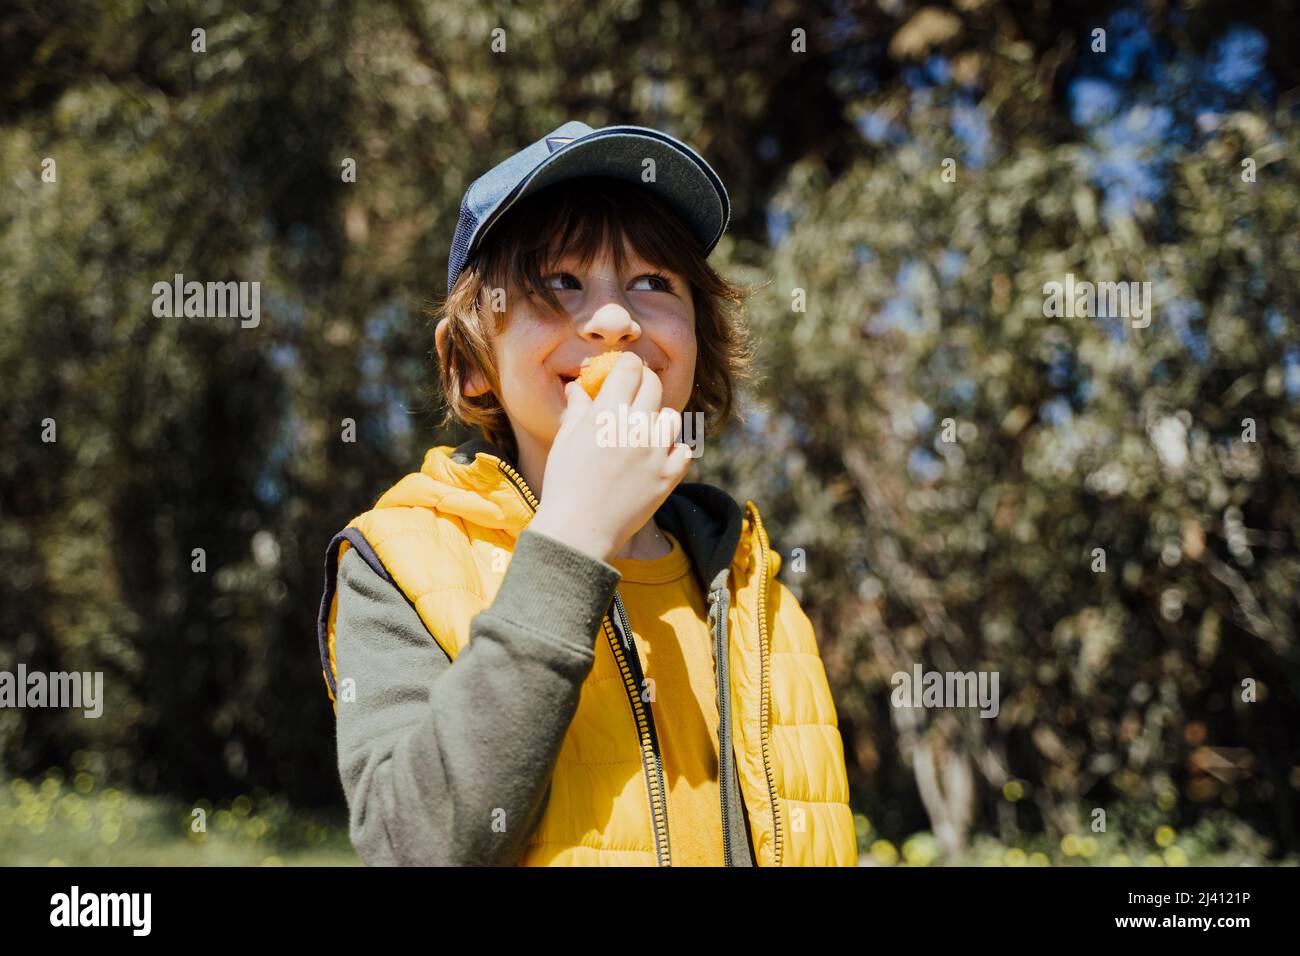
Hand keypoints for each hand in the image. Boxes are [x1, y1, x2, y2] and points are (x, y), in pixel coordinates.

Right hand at [527, 352, 693, 562]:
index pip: (630, 369)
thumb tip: (578, 388)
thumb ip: (577, 409)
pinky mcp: (669, 476)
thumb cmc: (564, 484)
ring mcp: (656, 452)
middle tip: (636, 392)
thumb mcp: (565, 441)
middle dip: (645, 383)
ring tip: (644, 430)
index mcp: (606, 414)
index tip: (624, 370)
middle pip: (653, 385)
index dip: (628, 365)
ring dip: (659, 418)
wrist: (579, 530)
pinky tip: (657, 455)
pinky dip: (673, 449)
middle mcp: (635, 428)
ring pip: (672, 417)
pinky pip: (683, 449)